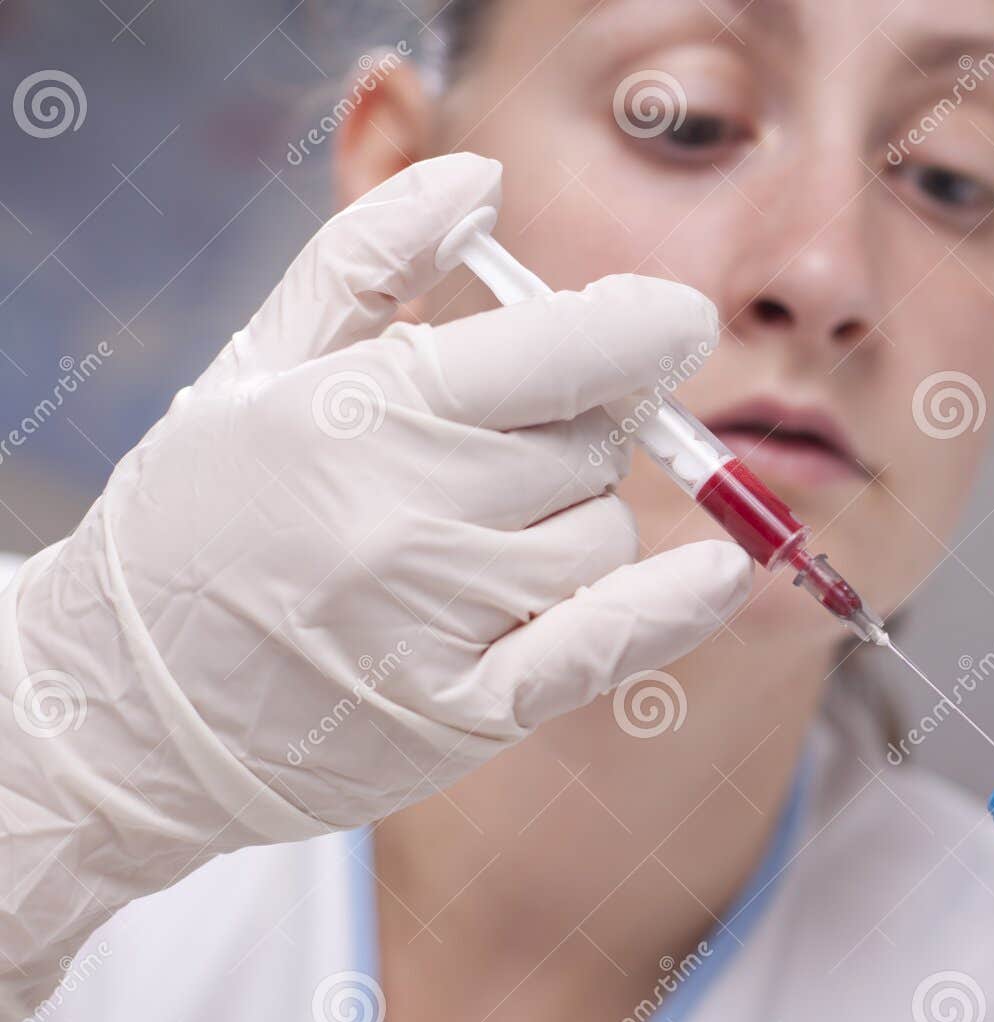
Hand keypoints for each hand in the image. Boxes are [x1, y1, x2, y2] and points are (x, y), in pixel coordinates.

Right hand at [0, 153, 747, 1017]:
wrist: (120, 705)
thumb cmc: (197, 516)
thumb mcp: (259, 365)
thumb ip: (370, 258)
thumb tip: (481, 182)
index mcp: (364, 412)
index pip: (561, 352)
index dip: (640, 330)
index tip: (676, 325)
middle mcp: (407, 515)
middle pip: (591, 448)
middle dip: (570, 436)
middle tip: (498, 453)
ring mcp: (438, 623)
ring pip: (600, 539)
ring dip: (575, 525)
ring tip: (481, 538)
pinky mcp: (462, 714)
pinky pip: (606, 647)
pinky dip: (675, 610)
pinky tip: (721, 575)